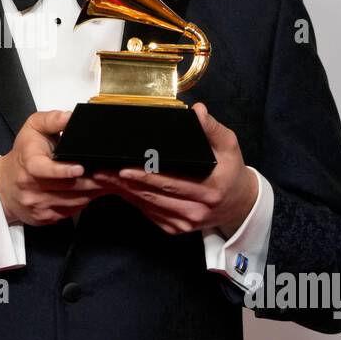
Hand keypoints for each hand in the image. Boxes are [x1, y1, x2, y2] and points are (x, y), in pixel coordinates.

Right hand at [0, 110, 110, 226]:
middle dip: (92, 181)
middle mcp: (31, 187)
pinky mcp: (44, 217)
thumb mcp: (33, 129)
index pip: (44, 170)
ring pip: (74, 201)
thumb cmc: (23, 154)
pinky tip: (91, 191)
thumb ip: (52, 120)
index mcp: (29, 163)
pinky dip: (84, 201)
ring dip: (92, 192)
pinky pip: (71, 211)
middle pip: (68, 188)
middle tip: (110, 174)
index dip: (63, 170)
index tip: (80, 167)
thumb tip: (70, 116)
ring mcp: (38, 204)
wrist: (4, 185)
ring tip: (106, 181)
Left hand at [91, 101, 258, 235]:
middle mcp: (196, 211)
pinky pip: (149, 213)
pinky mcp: (175, 229)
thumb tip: (197, 110)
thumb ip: (212, 128)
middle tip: (100, 170)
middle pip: (153, 196)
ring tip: (102, 177)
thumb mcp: (229, 146)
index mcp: (209, 190)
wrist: (240, 204)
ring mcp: (184, 223)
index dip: (145, 176)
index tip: (123, 167)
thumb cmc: (231, 171)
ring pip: (147, 206)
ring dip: (123, 192)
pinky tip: (118, 188)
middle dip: (124, 183)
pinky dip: (133, 200)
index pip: (171, 182)